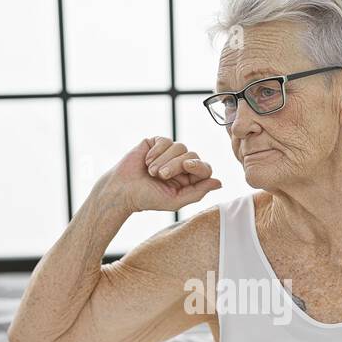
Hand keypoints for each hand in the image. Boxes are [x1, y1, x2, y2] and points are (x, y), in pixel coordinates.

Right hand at [94, 136, 221, 212]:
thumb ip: (198, 192)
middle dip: (176, 165)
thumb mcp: (175, 201)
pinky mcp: (156, 142)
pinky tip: (146, 161)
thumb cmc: (148, 198)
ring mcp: (169, 152)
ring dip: (164, 160)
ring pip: (179, 146)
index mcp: (189, 179)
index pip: (205, 168)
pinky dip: (156, 151)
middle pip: (192, 155)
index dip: (199, 165)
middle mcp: (181, 164)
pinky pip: (165, 140)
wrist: (123, 189)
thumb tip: (219, 182)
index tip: (187, 166)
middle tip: (160, 176)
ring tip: (151, 171)